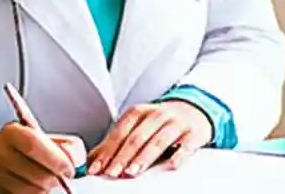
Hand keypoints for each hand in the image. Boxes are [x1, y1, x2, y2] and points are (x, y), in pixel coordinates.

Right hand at [0, 123, 84, 193]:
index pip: (33, 144)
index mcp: (11, 132)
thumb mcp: (48, 141)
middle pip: (34, 173)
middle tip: (62, 181)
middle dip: (55, 180)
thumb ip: (67, 146)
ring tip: (47, 185)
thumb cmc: (30, 151)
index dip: (57, 159)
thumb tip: (77, 162)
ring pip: (28, 191)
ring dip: (44, 191)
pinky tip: (34, 190)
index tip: (70, 170)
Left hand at [87, 101, 212, 177]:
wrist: (193, 111)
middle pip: (137, 137)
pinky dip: (179, 155)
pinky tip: (171, 165)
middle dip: (123, 156)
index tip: (97, 168)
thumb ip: (115, 143)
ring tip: (132, 172)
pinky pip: (187, 145)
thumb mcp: (136, 127)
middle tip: (112, 173)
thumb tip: (91, 161)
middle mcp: (157, 115)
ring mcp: (176, 123)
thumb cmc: (159, 124)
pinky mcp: (193, 133)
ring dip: (144, 157)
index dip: (107, 151)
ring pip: (159, 140)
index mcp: (139, 113)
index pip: (120, 132)